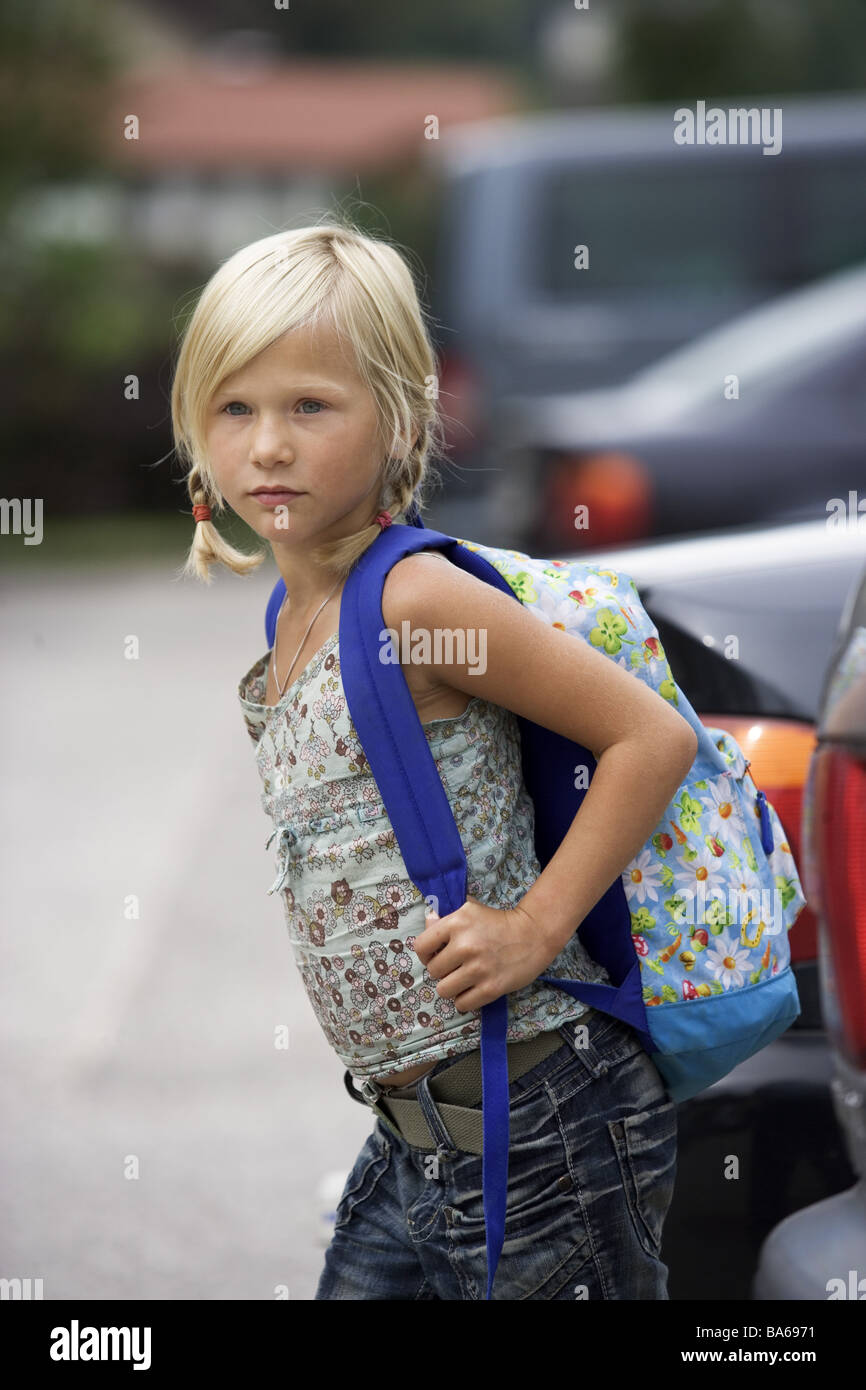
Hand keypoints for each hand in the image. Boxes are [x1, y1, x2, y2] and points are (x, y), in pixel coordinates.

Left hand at [410, 894, 551, 1012]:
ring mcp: (478, 968)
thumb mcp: (470, 910)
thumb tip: (427, 922)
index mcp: (457, 922)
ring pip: (443, 990)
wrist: (533, 934)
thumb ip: (445, 917)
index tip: (436, 955)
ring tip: (464, 979)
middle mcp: (465, 945)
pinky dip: (465, 1000)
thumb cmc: (497, 922)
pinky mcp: (491, 988)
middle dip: (442, 970)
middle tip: (456, 966)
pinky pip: (461, 1004)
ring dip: (452, 987)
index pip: (421, 946)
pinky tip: (473, 989)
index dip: (425, 953)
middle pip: (433, 971)